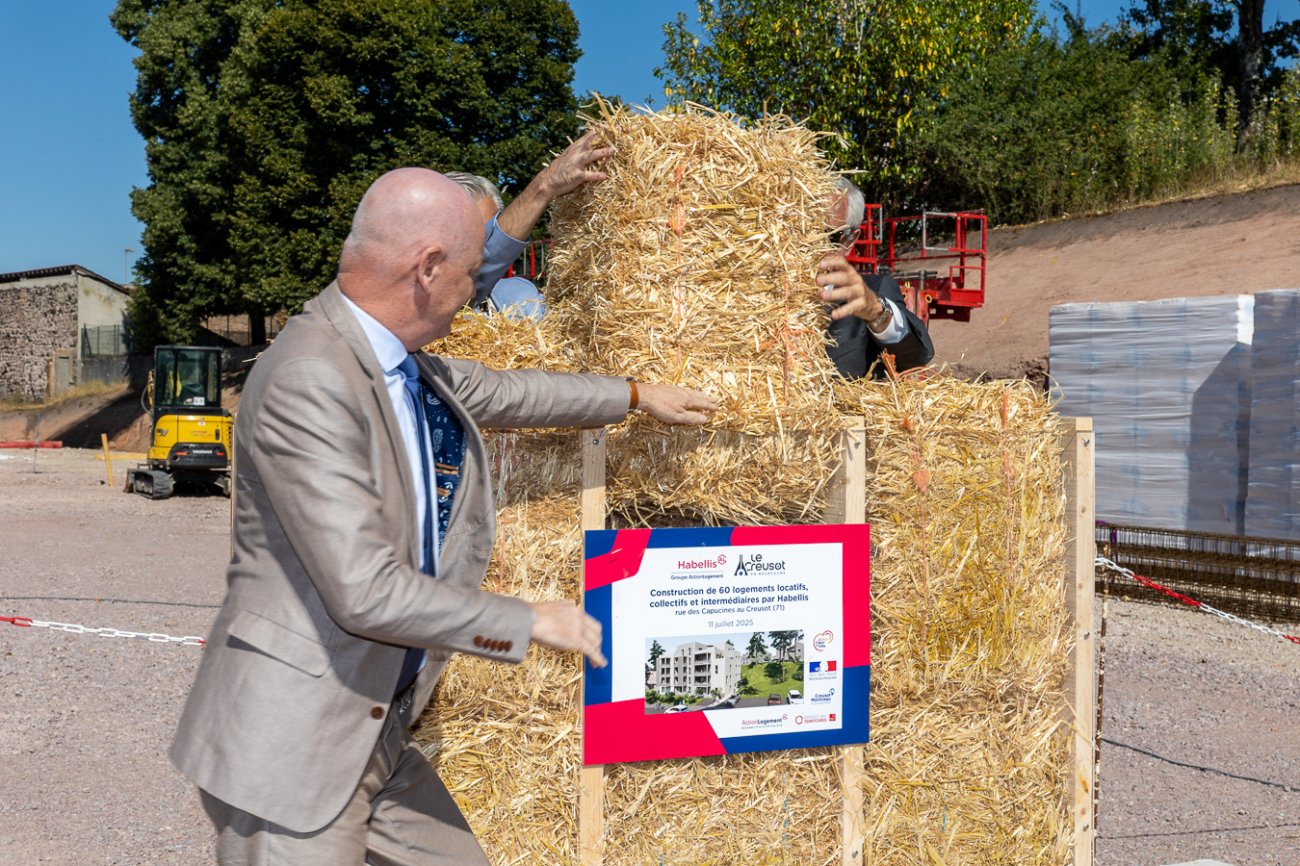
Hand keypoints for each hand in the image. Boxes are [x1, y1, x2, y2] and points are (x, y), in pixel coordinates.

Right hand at [497, 131, 615, 239]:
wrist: (547, 181)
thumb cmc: (561, 168)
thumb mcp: (570, 154)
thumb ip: (580, 148)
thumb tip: (591, 142)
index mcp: (576, 146)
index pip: (592, 134)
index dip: (604, 130)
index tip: (616, 125)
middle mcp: (577, 152)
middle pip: (593, 141)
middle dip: (606, 136)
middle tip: (618, 131)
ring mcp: (577, 163)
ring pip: (591, 155)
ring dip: (603, 152)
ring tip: (614, 150)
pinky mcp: (577, 176)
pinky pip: (588, 175)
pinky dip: (596, 175)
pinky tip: (604, 175)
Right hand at [529, 600, 606, 667]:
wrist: (530, 619)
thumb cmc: (533, 617)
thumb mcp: (551, 612)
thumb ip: (559, 618)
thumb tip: (558, 627)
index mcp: (573, 609)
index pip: (589, 621)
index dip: (592, 632)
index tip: (590, 639)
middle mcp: (579, 617)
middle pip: (596, 631)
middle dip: (596, 642)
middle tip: (594, 650)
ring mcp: (579, 628)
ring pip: (595, 641)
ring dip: (597, 651)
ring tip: (595, 661)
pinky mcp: (576, 640)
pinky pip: (591, 650)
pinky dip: (598, 658)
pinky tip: (600, 664)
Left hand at [634, 382, 717, 424]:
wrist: (646, 395)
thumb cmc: (661, 407)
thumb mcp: (677, 417)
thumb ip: (692, 418)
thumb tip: (706, 419)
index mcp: (688, 400)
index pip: (702, 404)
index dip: (710, 407)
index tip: (717, 408)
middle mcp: (685, 393)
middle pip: (699, 396)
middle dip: (707, 399)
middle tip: (715, 399)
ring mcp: (677, 389)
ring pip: (692, 392)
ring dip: (700, 394)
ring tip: (704, 395)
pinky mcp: (670, 388)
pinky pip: (685, 389)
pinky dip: (690, 391)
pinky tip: (687, 392)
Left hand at [816, 254, 884, 322]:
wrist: (871, 302)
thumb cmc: (854, 288)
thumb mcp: (847, 278)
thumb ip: (834, 274)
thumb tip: (818, 271)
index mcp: (850, 272)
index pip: (842, 264)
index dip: (832, 263)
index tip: (820, 265)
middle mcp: (855, 280)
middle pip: (843, 277)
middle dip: (830, 278)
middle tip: (818, 280)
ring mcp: (859, 292)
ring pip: (847, 292)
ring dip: (834, 294)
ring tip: (822, 295)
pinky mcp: (861, 304)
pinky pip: (851, 308)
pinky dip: (842, 311)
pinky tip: (834, 314)